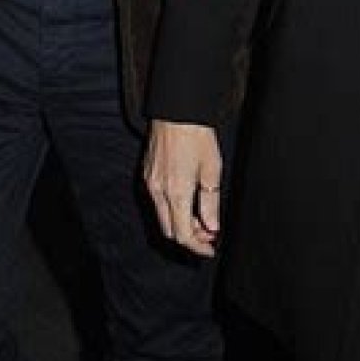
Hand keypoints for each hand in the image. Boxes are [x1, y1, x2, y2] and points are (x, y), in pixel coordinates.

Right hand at [144, 121, 222, 256]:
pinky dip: (172, 210)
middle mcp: (158, 191)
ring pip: (163, 217)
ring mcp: (150, 183)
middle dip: (190, 237)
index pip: (183, 234)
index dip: (198, 247)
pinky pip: (158, 202)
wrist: (176, 111)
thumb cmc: (197, 136)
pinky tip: (187, 202)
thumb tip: (211, 227)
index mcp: (176, 193)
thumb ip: (210, 202)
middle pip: (170, 230)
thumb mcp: (212, 170)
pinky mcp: (147, 174)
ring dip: (180, 224)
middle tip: (209, 234)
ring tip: (201, 217)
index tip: (210, 249)